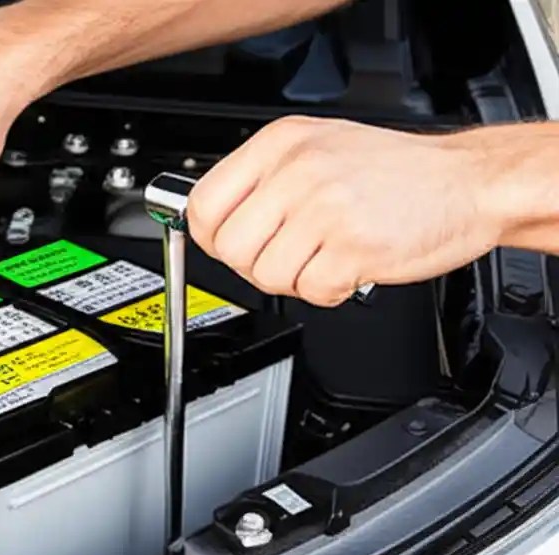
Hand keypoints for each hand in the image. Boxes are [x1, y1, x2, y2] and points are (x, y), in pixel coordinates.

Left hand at [188, 116, 503, 306]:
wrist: (470, 181)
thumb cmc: (396, 170)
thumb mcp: (316, 148)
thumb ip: (262, 179)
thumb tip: (211, 220)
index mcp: (280, 144)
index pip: (204, 204)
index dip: (211, 237)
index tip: (229, 244)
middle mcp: (298, 171)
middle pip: (230, 247)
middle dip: (254, 264)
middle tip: (286, 255)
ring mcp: (326, 209)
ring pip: (265, 275)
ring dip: (293, 280)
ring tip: (322, 257)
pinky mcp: (355, 247)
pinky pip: (311, 291)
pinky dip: (327, 291)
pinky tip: (346, 267)